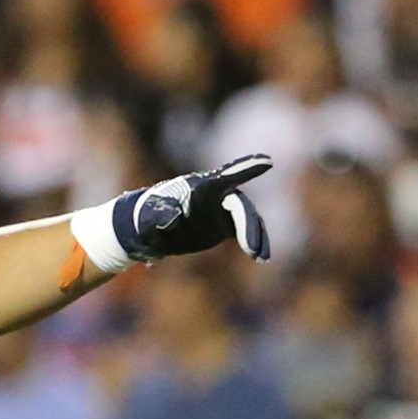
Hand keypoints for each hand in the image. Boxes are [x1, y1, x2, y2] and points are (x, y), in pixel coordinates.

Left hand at [114, 154, 272, 263]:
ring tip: (261, 256)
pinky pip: (247, 233)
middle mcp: (218, 195)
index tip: (267, 161)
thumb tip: (172, 218)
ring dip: (257, 237)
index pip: (227, 175)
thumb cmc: (150, 216)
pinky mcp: (227, 225)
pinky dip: (255, 243)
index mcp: (201, 187)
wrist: (152, 228)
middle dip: (249, 226)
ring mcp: (224, 210)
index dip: (246, 168)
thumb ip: (161, 214)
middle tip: (252, 249)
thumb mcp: (151, 216)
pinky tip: (262, 256)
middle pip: (241, 207)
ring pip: (249, 220)